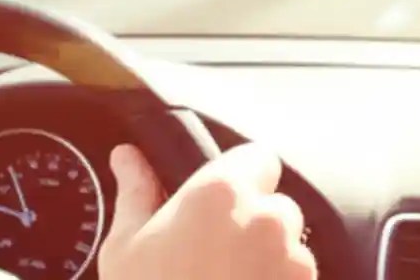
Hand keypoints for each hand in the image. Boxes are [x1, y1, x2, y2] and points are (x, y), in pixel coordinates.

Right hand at [98, 143, 316, 279]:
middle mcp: (267, 219)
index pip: (258, 158)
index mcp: (220, 193)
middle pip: (277, 205)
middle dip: (256, 224)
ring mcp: (294, 263)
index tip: (222, 202)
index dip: (242, 177)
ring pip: (291, 248)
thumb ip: (136, 190)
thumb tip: (127, 156)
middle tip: (216, 255)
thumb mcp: (126, 247)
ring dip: (271, 261)